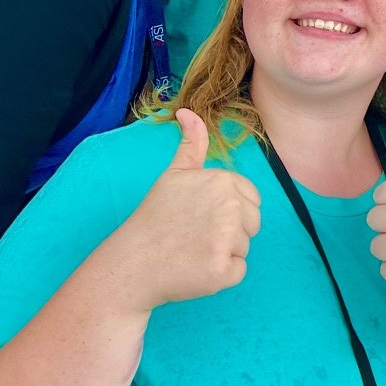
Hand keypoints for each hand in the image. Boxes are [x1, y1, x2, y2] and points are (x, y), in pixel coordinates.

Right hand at [101, 110, 260, 310]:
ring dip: (223, 254)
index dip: (228, 211)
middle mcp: (229, 206)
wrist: (133, 262)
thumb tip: (187, 111)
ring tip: (193, 251)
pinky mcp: (223, 270)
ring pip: (244, 248)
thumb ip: (191, 144)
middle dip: (229, 233)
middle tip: (195, 235)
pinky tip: (196, 268)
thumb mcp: (174, 174)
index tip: (200, 217)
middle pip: (252, 224)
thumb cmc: (156, 218)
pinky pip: (238, 271)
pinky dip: (220, 275)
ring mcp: (227, 239)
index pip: (251, 200)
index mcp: (222, 181)